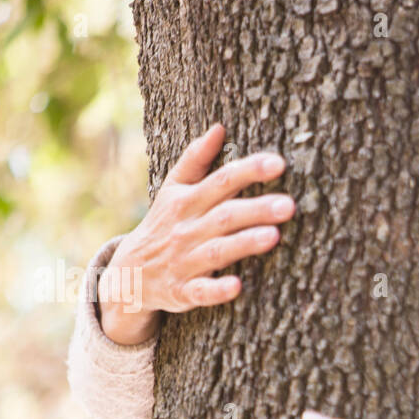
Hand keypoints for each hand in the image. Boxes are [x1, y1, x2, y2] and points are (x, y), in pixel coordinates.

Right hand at [98, 123, 294, 344]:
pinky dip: (217, 290)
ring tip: (274, 237)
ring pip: (217, 251)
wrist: (128, 273)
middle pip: (225, 215)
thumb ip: (195, 160)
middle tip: (289, 205)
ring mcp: (185, 260)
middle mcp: (187, 228)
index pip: (221, 181)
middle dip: (256, 209)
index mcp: (187, 201)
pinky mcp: (183, 291)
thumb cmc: (163, 224)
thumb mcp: (172, 190)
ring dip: (244, 244)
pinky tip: (237, 286)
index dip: (249, 171)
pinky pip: (200, 291)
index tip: (279, 163)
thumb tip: (219, 126)